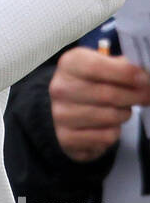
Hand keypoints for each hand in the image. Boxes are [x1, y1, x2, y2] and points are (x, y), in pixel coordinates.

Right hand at [50, 46, 149, 161]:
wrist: (64, 109)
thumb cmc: (88, 85)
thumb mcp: (99, 66)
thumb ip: (119, 66)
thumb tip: (142, 75)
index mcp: (69, 65)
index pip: (97, 67)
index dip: (125, 73)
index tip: (144, 79)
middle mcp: (61, 88)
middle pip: (109, 95)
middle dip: (134, 96)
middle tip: (145, 96)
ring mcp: (61, 114)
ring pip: (110, 117)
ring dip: (124, 114)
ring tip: (122, 110)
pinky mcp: (67, 137)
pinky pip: (106, 137)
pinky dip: (114, 132)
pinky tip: (109, 125)